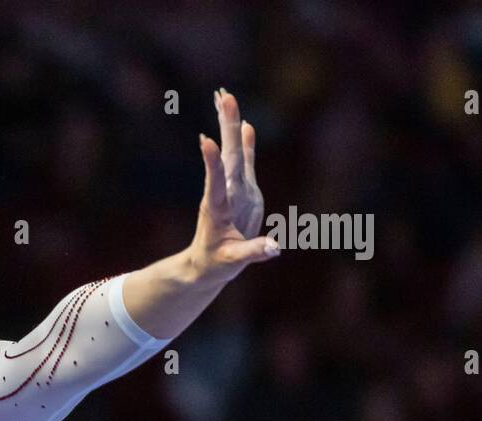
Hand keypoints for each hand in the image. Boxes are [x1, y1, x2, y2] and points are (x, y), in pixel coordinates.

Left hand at [188, 89, 275, 283]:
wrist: (208, 263)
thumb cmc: (216, 263)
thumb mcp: (232, 262)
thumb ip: (252, 252)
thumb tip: (275, 248)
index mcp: (217, 209)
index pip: (215, 183)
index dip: (212, 163)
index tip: (206, 140)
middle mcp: (224, 193)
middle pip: (227, 155)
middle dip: (226, 126)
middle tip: (223, 96)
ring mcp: (234, 190)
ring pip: (233, 152)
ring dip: (230, 124)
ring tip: (225, 97)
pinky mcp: (243, 191)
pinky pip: (244, 162)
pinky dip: (245, 143)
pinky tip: (245, 124)